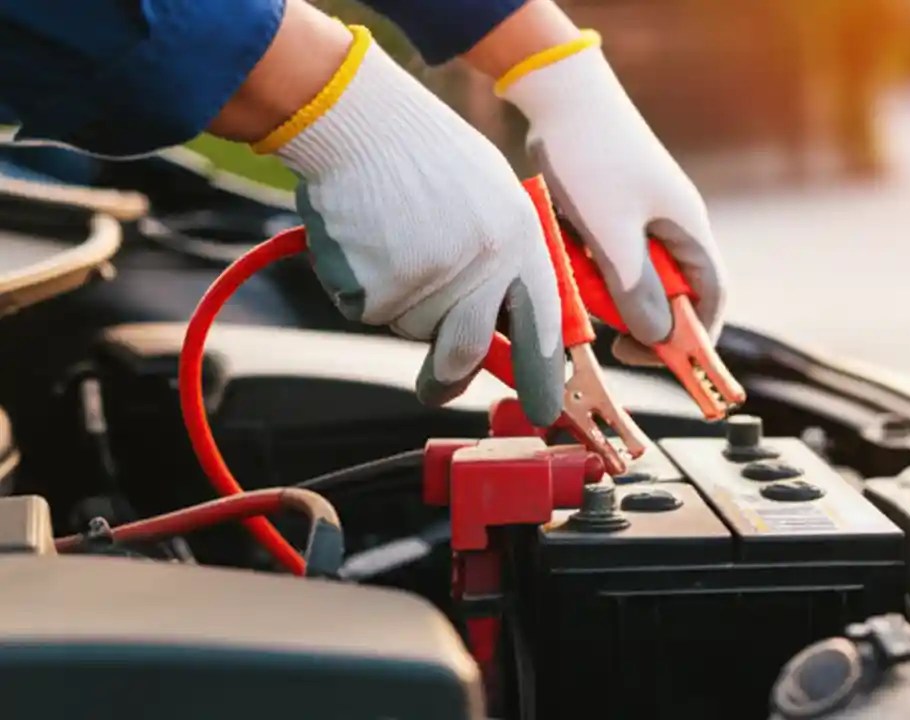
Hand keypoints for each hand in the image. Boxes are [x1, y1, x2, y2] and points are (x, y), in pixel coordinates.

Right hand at [239, 19, 564, 424]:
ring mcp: (432, 280)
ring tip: (392, 242)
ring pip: (412, 328)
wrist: (362, 121)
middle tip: (436, 388)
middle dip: (449, 378)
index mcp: (520, 243)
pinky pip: (369, 310)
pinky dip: (362, 287)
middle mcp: (483, 267)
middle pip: (467, 352)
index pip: (543, 328)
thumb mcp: (492, 201)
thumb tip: (505, 326)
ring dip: (399, 303)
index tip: (546, 410)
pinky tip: (366, 239)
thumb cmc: (426, 155)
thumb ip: (505, 262)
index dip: (543, 377)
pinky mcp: (380, 287)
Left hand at [496, 30, 726, 357]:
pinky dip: (591, 264)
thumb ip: (636, 289)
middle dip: (641, 316)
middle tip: (607, 330)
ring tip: (580, 281)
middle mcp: (674, 225)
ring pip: (635, 275)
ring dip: (609, 289)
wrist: (559, 93)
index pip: (712, 298)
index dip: (693, 338)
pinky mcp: (614, 209)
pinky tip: (568, 253)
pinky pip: (610, 254)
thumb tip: (657, 335)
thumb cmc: (592, 157)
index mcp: (689, 230)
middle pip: (672, 292)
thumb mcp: (612, 233)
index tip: (658, 360)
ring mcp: (644, 216)